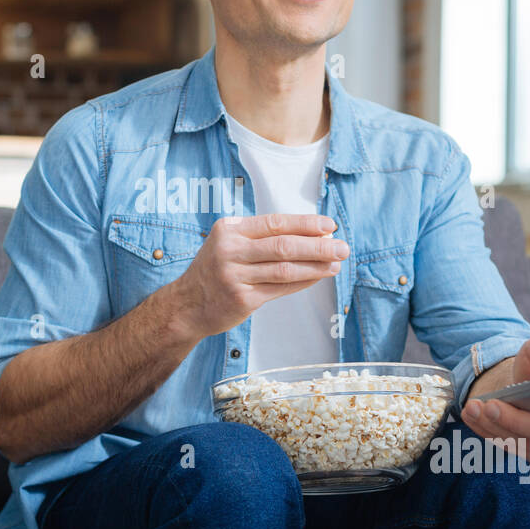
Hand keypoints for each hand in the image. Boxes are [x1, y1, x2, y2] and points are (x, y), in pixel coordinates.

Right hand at [168, 213, 345, 339]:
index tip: (329, 226)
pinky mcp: (242, 299)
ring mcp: (235, 276)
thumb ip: (261, 237)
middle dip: (318, 246)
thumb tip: (311, 235)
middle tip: (343, 247)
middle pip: (283, 245)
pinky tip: (318, 277)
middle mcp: (230, 251)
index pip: (275, 223)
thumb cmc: (215, 270)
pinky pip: (280, 288)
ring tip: (336, 263)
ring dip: (315, 266)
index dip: (305, 224)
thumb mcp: (229, 243)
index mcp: (229, 230)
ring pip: (285, 269)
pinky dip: (303, 282)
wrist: (187, 305)